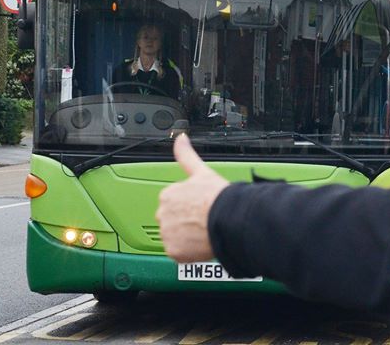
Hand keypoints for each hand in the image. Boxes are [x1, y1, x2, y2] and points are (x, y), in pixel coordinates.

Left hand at [156, 134, 228, 261]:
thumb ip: (186, 154)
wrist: (226, 219)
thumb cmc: (216, 196)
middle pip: (172, 221)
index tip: (198, 208)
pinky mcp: (173, 251)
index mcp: (168, 195)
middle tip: (202, 221)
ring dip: (186, 237)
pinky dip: (187, 251)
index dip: (187, 206)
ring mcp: (167, 234)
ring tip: (203, 232)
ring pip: (175, 237)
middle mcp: (163, 215)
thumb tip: (180, 137)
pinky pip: (178, 252)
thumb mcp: (201, 171)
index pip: (173, 203)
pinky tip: (200, 244)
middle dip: (184, 222)